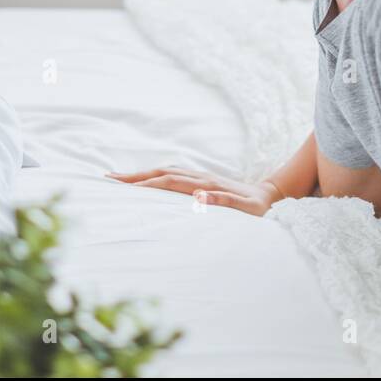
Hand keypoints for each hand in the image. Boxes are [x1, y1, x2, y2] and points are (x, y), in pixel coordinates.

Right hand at [104, 166, 282, 216]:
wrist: (271, 195)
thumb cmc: (258, 207)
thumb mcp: (246, 209)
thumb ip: (224, 200)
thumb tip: (199, 195)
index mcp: (206, 184)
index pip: (168, 182)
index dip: (145, 184)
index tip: (123, 187)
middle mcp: (200, 177)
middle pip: (161, 172)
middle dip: (135, 175)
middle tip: (109, 179)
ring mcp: (200, 176)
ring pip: (166, 170)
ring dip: (143, 173)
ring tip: (122, 179)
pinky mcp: (202, 179)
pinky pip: (173, 174)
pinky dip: (156, 174)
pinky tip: (148, 179)